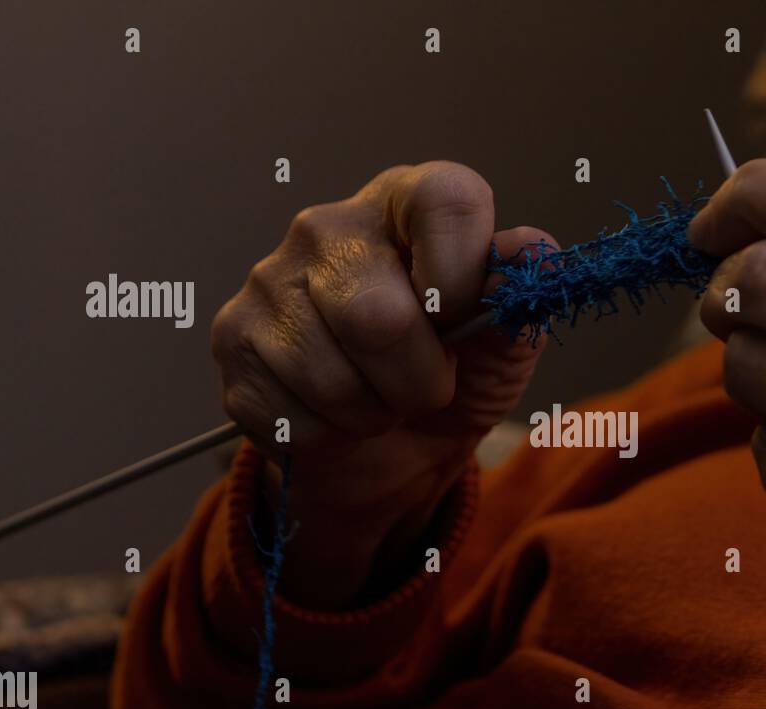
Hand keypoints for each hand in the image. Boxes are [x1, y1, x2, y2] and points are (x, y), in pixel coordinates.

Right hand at [211, 161, 555, 605]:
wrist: (392, 451)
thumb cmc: (454, 376)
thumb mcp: (503, 343)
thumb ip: (516, 297)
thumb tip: (531, 254)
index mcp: (405, 204)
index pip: (446, 200)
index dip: (465, 276)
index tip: (461, 319)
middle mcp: (327, 227)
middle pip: (380, 317)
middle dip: (419, 380)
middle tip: (425, 386)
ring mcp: (269, 283)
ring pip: (334, 381)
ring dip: (374, 414)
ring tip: (378, 399)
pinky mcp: (233, 344)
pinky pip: (295, 416)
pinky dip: (329, 437)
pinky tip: (333, 415)